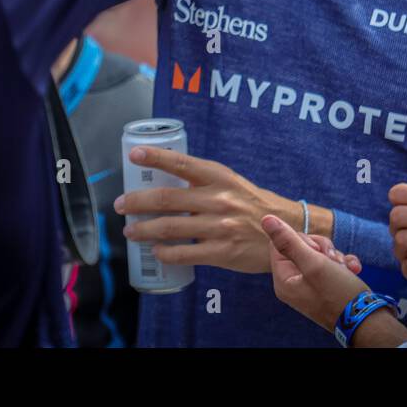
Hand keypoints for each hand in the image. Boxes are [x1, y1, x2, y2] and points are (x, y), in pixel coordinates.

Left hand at [115, 146, 306, 273]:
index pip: (181, 163)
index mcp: (219, 177)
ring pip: (170, 227)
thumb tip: (165, 181)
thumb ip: (202, 182)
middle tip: (120, 204)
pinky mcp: (222, 251)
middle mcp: (218, 199)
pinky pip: (184, 253)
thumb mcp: (231, 183)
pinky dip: (165, 252)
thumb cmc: (252, 204)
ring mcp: (219, 227)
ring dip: (143, 229)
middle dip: (136, 201)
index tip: (133, 154)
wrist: (285, 229)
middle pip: (166, 198)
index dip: (155, 157)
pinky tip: (156, 251)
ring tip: (130, 231)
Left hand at [263, 215, 368, 331]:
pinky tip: (352, 270)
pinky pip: (330, 264)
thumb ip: (289, 241)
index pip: (281, 243)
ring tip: (344, 269)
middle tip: (332, 260)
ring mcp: (310, 284)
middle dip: (322, 248)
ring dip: (336, 256)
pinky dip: (342, 264)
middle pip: (302, 245)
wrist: (366, 319)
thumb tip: (266, 219)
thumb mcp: (313, 263)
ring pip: (319, 253)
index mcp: (284, 279)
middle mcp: (294, 282)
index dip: (302, 240)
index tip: (316, 252)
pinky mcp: (325, 286)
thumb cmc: (339, 293)